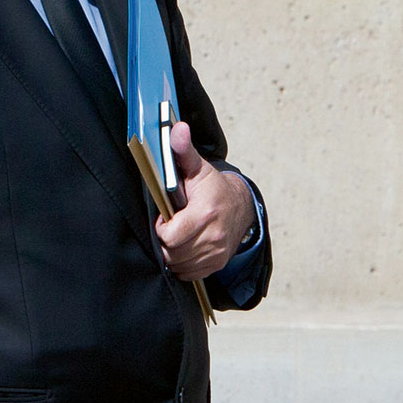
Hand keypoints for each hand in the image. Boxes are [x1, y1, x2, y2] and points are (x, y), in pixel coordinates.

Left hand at [156, 121, 256, 280]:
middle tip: (168, 227)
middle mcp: (214, 236)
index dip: (161, 229)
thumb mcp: (198, 168)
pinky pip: (188, 273)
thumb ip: (184, 151)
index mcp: (206, 212)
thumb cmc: (213, 188)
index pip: (171, 235)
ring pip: (179, 264)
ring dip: (172, 253)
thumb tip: (176, 129)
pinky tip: (184, 247)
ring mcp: (216, 252)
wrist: (242, 207)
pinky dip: (182, 264)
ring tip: (175, 236)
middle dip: (165, 242)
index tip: (164, 219)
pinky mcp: (217, 263)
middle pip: (173, 252)